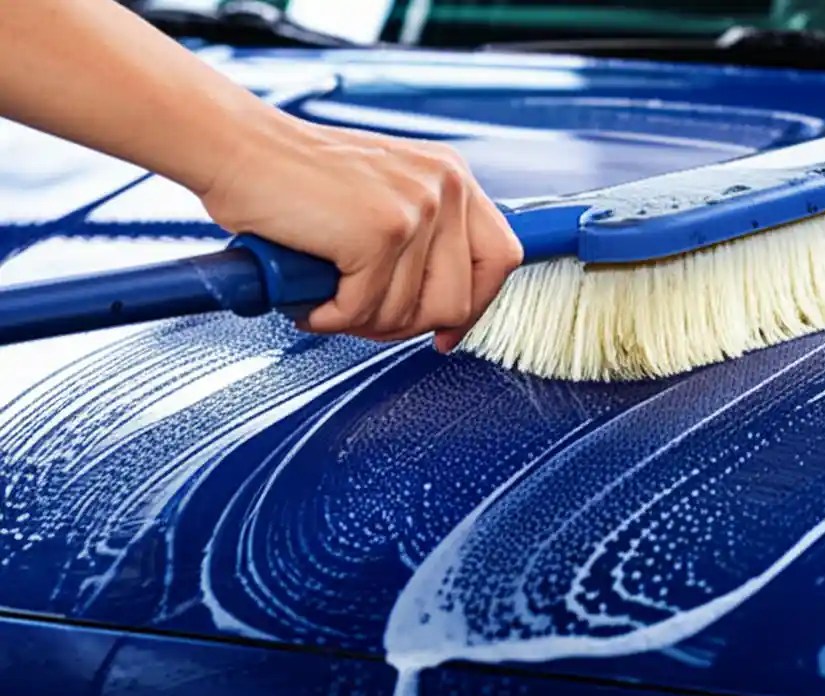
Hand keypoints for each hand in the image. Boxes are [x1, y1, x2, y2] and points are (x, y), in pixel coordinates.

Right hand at [198, 116, 522, 352]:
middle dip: (408, 325)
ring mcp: (417, 209)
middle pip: (458, 300)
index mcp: (451, 176)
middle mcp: (445, 186)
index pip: (500, 257)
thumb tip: (448, 312)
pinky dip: (330, 316)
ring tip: (328, 298)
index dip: (476, 305)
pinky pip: (366, 309)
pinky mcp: (381, 232)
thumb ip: (423, 238)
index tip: (447, 332)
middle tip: (363, 317)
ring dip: (362, 321)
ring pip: (410, 313)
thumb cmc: (295, 178)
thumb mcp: (383, 195)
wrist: (238, 148)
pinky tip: (311, 296)